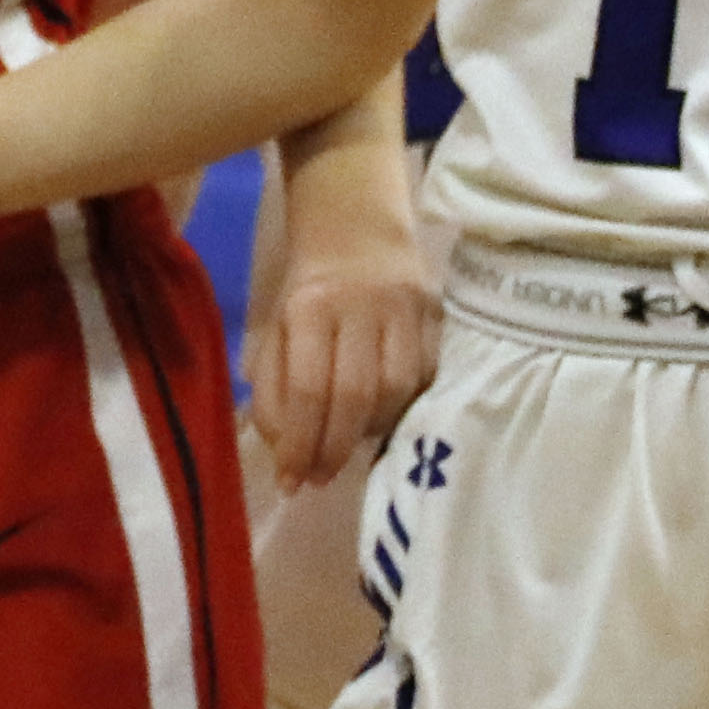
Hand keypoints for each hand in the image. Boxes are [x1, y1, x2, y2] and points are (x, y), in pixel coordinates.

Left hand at [250, 247, 440, 488]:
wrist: (358, 226)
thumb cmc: (308, 290)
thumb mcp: (275, 329)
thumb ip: (272, 390)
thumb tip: (285, 453)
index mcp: (311, 306)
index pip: (307, 388)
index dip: (299, 444)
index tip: (291, 482)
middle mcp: (361, 305)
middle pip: (355, 396)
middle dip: (334, 449)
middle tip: (320, 477)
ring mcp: (405, 308)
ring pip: (397, 391)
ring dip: (371, 431)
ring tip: (351, 442)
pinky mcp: (436, 313)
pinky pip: (426, 378)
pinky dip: (404, 408)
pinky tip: (383, 416)